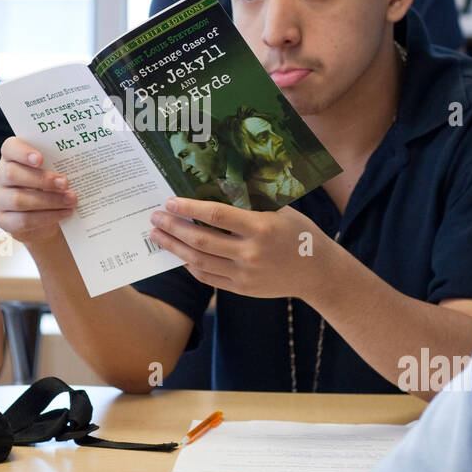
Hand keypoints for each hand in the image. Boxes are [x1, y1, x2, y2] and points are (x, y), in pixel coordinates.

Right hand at [0, 137, 77, 244]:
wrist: (44, 216)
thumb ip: (57, 165)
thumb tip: (77, 163)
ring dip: (49, 201)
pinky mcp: (3, 220)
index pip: (10, 148)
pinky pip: (23, 219)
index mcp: (11, 157)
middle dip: (42, 179)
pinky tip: (64, 213)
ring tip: (71, 200)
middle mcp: (1, 175)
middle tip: (65, 183)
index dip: (23, 152)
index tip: (41, 159)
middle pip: (12, 174)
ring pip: (18, 200)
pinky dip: (46, 217)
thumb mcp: (53, 171)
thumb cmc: (50, 186)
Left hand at [146, 197, 329, 299]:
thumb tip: (218, 182)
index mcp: (260, 227)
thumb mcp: (281, 209)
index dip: (188, 208)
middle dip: (172, 228)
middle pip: (200, 240)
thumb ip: (252, 199)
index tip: (169, 201)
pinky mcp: (241, 289)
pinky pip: (207, 278)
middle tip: (154, 217)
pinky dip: (189, 265)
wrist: (317, 272)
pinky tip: (179, 254)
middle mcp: (250, 252)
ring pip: (198, 261)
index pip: (215, 215)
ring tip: (157, 235)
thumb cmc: (299, 233)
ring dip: (173, 247)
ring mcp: (244, 274)